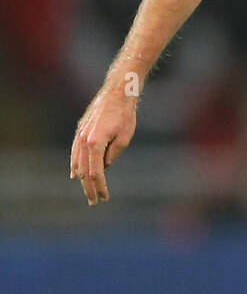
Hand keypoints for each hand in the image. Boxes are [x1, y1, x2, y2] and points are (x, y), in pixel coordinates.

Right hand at [69, 84, 137, 205]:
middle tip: (94, 202)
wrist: (117, 92)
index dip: (100, 187)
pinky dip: (74, 165)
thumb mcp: (124, 138)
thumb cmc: (124, 115)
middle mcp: (83, 140)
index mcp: (95, 144)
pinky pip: (75, 152)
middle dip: (89, 188)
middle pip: (84, 171)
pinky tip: (75, 174)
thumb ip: (112, 155)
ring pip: (77, 162)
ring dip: (81, 179)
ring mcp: (80, 135)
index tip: (105, 198)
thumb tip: (103, 167)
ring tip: (86, 191)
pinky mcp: (81, 130)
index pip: (96, 173)